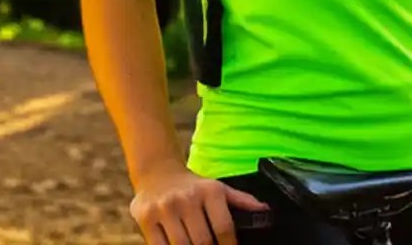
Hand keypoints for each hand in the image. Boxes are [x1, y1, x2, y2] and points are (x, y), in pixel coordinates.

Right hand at [129, 163, 268, 244]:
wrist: (157, 173)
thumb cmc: (193, 186)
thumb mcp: (218, 188)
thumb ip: (241, 200)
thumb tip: (265, 210)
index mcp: (210, 191)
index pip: (224, 227)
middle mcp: (187, 198)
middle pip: (203, 240)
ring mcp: (165, 209)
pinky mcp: (145, 218)